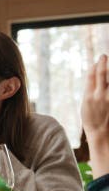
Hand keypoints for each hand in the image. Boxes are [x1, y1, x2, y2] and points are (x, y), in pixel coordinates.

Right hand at [82, 55, 108, 176]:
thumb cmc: (91, 119)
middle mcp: (100, 95)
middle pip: (103, 74)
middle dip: (103, 64)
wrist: (101, 133)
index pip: (92, 75)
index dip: (96, 65)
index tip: (100, 58)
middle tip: (104, 57)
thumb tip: (94, 75)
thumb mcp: (85, 103)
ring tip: (108, 68)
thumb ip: (90, 89)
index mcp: (89, 96)